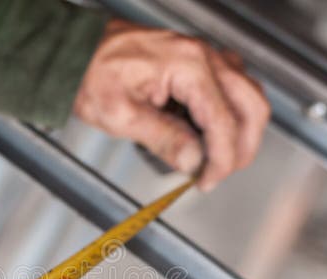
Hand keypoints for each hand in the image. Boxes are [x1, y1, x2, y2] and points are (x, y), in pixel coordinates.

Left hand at [74, 19, 270, 190]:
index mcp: (188, 65)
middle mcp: (202, 54)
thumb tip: (193, 161)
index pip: (223, 121)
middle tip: (221, 173)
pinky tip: (208, 133)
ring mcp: (201, 54)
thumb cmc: (89, 74)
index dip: (221, 158)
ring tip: (217, 158)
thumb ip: (162, 139)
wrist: (74, 49)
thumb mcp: (120, 116)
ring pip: (246, 93)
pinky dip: (229, 112)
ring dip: (240, 128)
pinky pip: (229, 85)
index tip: (208, 180)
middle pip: (251, 104)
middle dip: (243, 146)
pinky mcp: (194, 59)